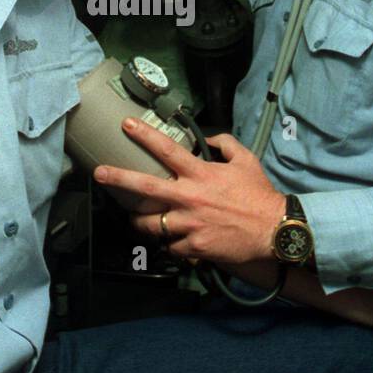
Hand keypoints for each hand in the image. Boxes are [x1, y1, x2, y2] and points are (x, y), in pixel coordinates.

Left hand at [92, 118, 284, 264]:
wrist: (274, 231)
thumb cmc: (259, 196)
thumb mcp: (246, 161)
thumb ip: (225, 144)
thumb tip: (208, 138)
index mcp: (200, 174)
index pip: (166, 149)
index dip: (143, 135)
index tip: (125, 125)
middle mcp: (189, 197)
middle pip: (144, 187)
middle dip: (117, 178)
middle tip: (98, 174)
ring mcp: (188, 224)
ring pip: (150, 224)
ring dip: (139, 222)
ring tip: (135, 219)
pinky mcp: (193, 247)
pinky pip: (170, 246)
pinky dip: (169, 244)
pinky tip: (171, 242)